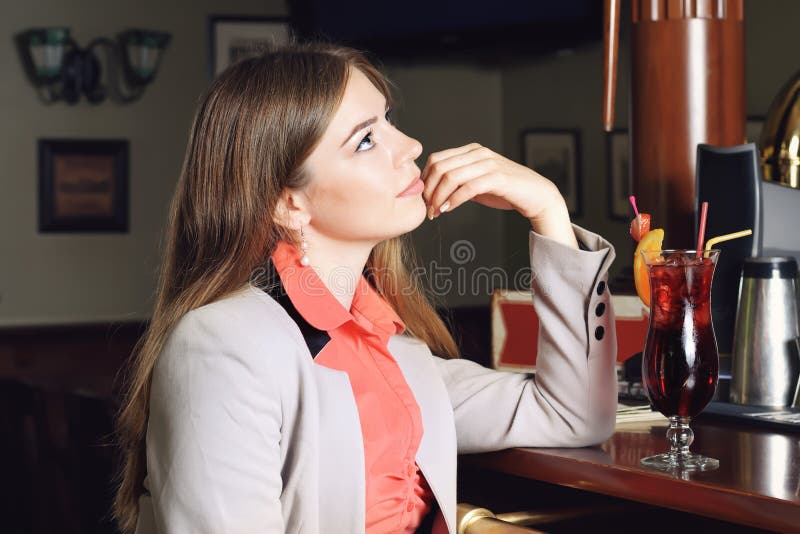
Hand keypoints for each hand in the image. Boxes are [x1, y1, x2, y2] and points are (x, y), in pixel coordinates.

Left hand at [421, 143, 577, 247]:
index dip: (426, 180)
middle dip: (429, 190)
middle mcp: (478, 153)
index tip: (424, 198)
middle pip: (440, 167)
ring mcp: (488, 163)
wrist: (536, 195)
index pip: (437, 159)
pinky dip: (454, 200)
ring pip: (451, 177)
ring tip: (436, 212)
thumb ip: (459, 181)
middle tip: (428, 208)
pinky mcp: (497, 177)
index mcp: (471, 151)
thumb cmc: (506, 190)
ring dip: (439, 197)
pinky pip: (467, 188)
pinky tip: (449, 209)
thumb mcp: (477, 182)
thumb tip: (433, 191)